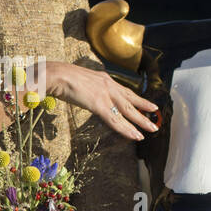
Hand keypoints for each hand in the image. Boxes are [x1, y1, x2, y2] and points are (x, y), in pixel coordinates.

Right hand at [34, 60, 158, 141]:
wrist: (55, 74)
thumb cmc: (60, 77)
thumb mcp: (78, 80)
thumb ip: (86, 87)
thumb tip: (85, 93)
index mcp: (103, 78)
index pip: (123, 90)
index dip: (135, 98)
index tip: (144, 103)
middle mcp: (108, 84)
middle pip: (130, 99)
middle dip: (144, 107)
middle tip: (156, 113)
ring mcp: (105, 94)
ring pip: (128, 111)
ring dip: (141, 121)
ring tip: (152, 129)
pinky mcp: (99, 105)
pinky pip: (116, 120)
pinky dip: (127, 129)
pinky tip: (136, 135)